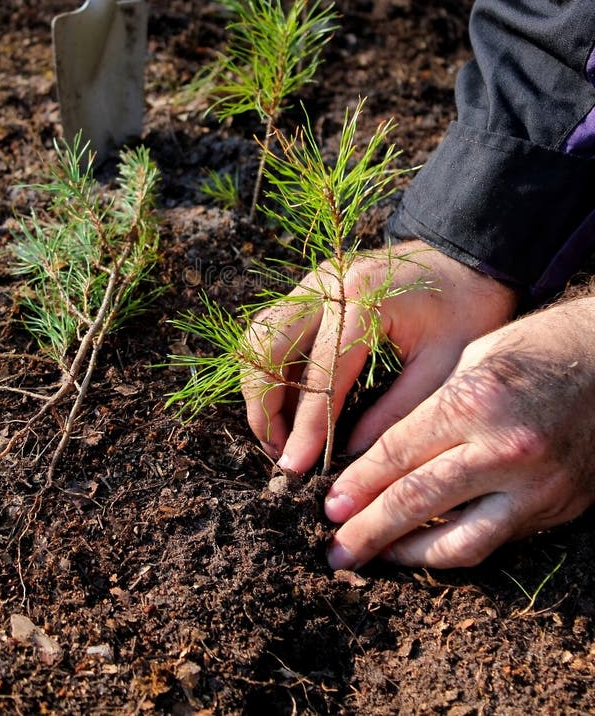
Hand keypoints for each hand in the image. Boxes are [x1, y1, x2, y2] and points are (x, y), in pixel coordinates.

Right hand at [243, 242, 517, 472]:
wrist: (467, 257)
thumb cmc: (466, 310)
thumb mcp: (444, 367)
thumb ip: (396, 412)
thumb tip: (352, 457)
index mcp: (362, 302)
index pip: (319, 376)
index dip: (305, 428)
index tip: (295, 468)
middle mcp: (327, 285)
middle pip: (266, 350)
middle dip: (263, 407)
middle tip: (280, 453)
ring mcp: (314, 282)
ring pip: (259, 336)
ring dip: (260, 387)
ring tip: (280, 433)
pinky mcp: (313, 286)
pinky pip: (273, 328)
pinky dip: (270, 368)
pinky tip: (289, 402)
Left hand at [325, 295, 594, 569]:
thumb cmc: (534, 348)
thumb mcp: (471, 358)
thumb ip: (426, 408)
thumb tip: (371, 454)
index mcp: (476, 401)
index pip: (398, 454)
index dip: (358, 484)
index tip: (329, 506)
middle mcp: (505, 449)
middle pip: (418, 500)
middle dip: (369, 529)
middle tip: (335, 549)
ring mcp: (536, 485)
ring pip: (458, 540)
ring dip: (407, 554)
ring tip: (373, 559)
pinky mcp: (556, 508)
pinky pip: (493, 539)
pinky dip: (453, 548)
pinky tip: (423, 548)